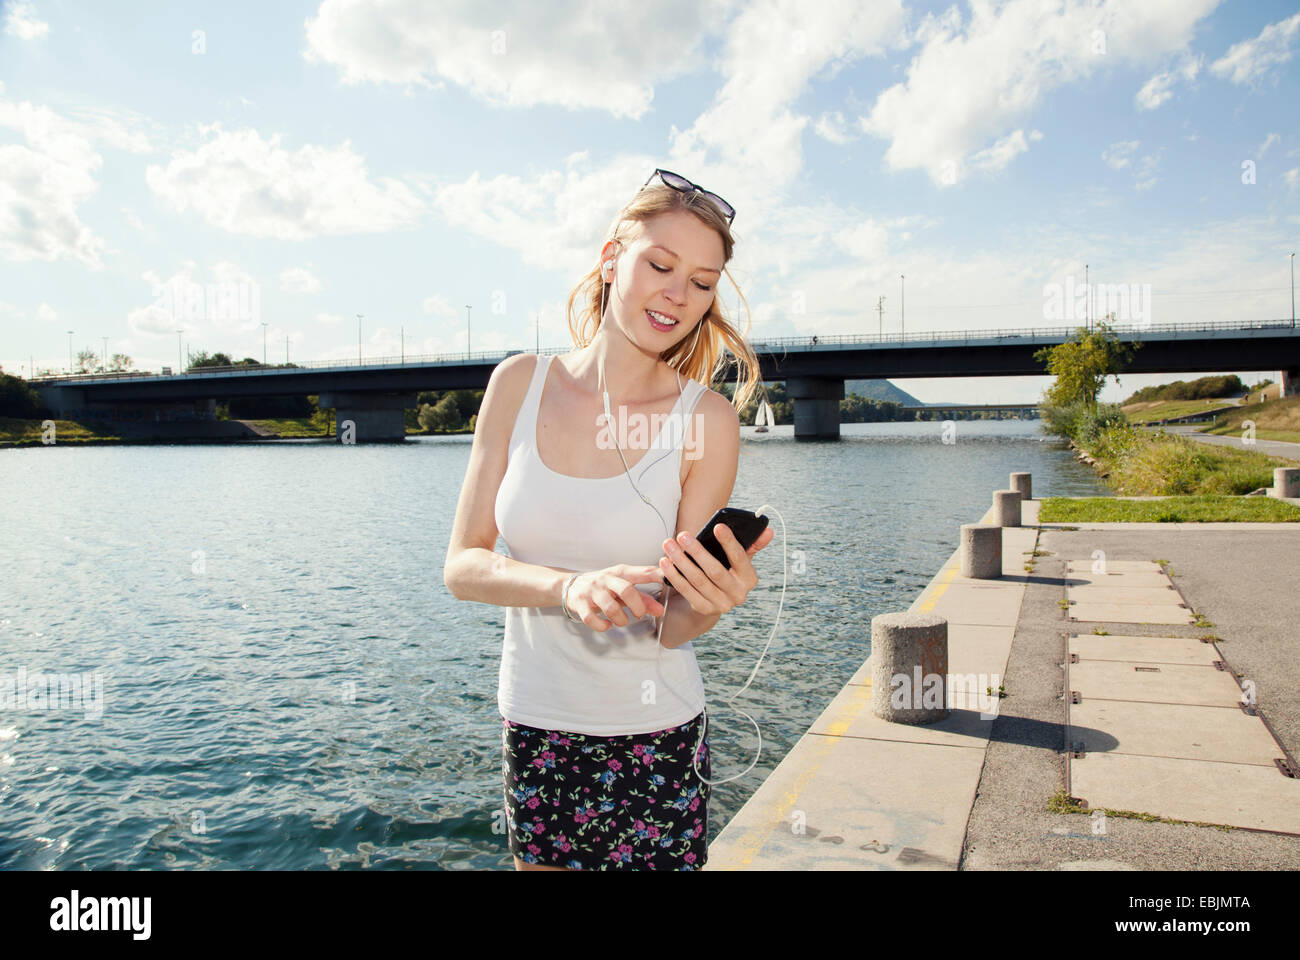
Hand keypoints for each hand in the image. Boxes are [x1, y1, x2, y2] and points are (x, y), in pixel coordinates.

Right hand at [564, 564, 666, 630]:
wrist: (570, 586)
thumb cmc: (603, 587)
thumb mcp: (622, 588)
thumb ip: (642, 598)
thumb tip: (661, 610)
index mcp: (620, 573)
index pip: (642, 572)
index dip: (657, 575)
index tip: (669, 579)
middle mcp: (606, 580)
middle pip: (627, 590)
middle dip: (638, 606)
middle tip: (640, 614)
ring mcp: (592, 591)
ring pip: (610, 608)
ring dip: (621, 619)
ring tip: (622, 621)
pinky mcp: (581, 604)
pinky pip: (592, 619)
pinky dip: (602, 626)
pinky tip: (606, 625)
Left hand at [658, 523, 775, 616]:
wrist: (718, 599)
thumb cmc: (729, 571)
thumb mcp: (741, 559)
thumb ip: (753, 544)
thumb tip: (767, 531)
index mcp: (749, 578)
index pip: (740, 558)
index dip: (729, 543)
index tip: (717, 527)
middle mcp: (738, 594)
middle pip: (715, 571)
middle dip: (697, 552)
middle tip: (682, 535)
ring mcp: (721, 604)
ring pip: (697, 580)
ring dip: (681, 562)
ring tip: (669, 545)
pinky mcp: (703, 609)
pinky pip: (686, 591)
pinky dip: (674, 576)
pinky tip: (665, 562)